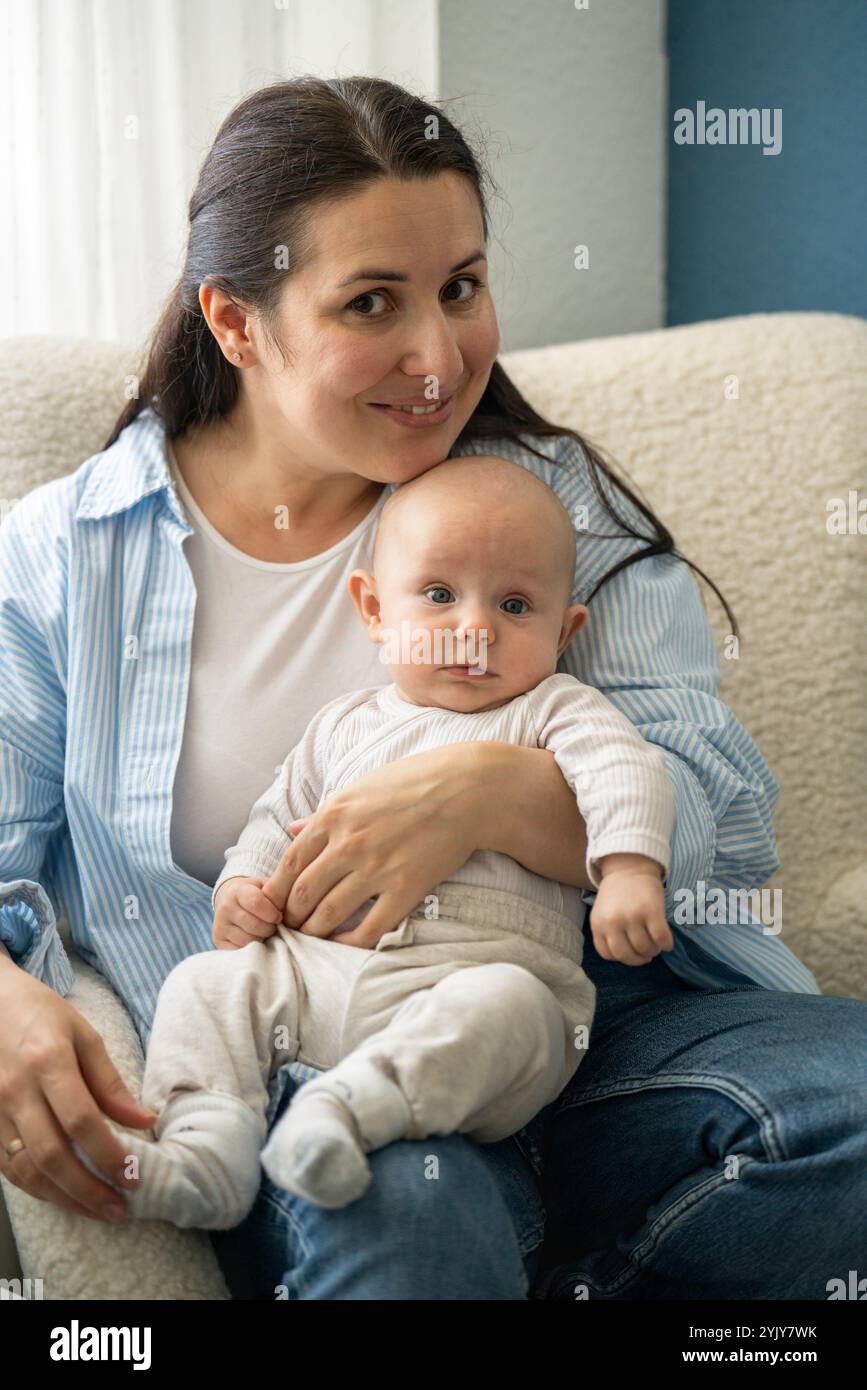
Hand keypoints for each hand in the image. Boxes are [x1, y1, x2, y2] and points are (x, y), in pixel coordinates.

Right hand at [0, 960, 158, 1222]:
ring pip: (26, 1169)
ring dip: (63, 1197)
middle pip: (51, 1154)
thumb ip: (111, 1082)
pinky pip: (7, 1167)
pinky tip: (62, 1195)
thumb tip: (143, 1121)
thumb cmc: (40, 1014)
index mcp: (47, 1060)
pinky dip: (36, 1188)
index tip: (133, 1175)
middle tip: (118, 1208)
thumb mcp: (84, 1034)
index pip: (81, 1120)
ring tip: (97, 1210)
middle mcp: (15, 1089)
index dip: (108, 1154)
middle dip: (88, 1190)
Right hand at [212, 876, 282, 949]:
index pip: (256, 902)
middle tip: (274, 926)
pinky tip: (257, 941)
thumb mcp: (268, 887)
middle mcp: (224, 907)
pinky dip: (252, 949)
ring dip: (262, 939)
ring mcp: (220, 925)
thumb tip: (294, 907)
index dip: (272, 913)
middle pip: (254, 925)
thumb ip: (279, 893)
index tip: (279, 917)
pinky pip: (240, 951)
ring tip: (265, 933)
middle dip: (269, 928)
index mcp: (237, 890)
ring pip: (247, 940)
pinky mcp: (219, 942)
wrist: (232, 901)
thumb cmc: (259, 895)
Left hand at [260, 744, 486, 948]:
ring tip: (312, 938)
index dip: (276, 891)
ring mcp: (376, 869)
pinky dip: (349, 944)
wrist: (466, 789)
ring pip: (328, 915)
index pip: (289, 864)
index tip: (274, 905)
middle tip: (291, 926)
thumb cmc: (412, 782)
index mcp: (333, 816)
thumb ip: (324, 813)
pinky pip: (368, 929)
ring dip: (314, 932)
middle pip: (303, 894)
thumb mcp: (359, 788)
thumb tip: (293, 829)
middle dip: (291, 916)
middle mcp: (348, 844)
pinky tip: (343, 944)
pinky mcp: (405, 888)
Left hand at [589, 855, 672, 965]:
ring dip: (653, 951)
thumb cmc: (618, 893)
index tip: (632, 954)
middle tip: (647, 954)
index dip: (623, 958)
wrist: (629, 866)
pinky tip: (666, 942)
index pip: (608, 954)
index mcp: (598, 924)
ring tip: (656, 945)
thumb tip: (628, 957)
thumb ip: (609, 933)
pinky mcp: (652, 910)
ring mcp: (632, 916)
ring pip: (645, 948)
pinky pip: (661, 938)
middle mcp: (613, 922)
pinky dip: (666, 944)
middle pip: (627, 955)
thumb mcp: (603, 913)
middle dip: (639, 959)